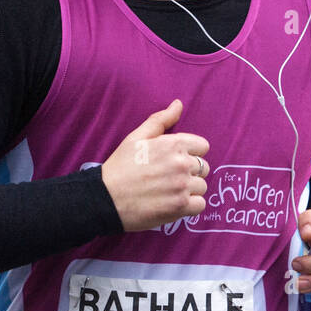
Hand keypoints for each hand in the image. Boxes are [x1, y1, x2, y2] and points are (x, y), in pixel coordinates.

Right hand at [100, 99, 210, 232]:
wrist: (106, 198)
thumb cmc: (120, 166)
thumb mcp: (137, 137)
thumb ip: (161, 119)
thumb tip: (178, 104)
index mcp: (173, 144)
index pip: (203, 146)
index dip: (190, 153)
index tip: (175, 161)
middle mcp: (181, 164)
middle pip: (204, 167)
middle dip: (191, 172)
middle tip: (169, 178)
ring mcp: (182, 186)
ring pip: (202, 187)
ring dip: (190, 190)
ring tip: (169, 191)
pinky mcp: (180, 207)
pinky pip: (200, 205)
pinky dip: (189, 206)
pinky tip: (173, 203)